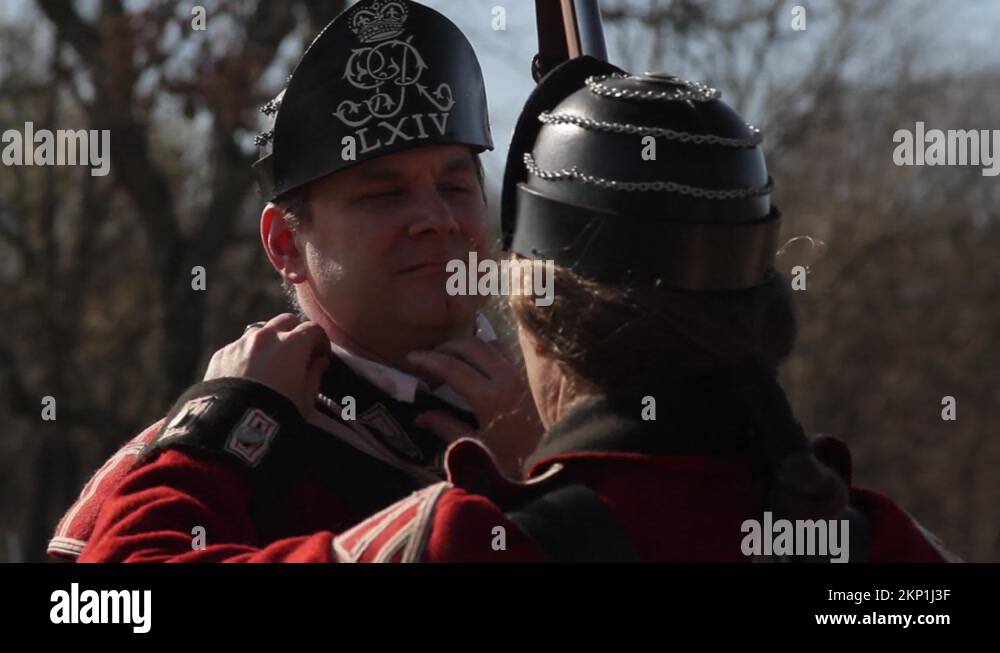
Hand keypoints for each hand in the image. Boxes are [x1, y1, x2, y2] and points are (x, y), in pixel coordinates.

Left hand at [203, 313, 329, 417]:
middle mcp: (266, 336)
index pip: (313, 329)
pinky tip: (248, 373)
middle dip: (296, 333)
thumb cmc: (278, 412)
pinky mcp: (222, 354)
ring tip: (271, 361)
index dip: (321, 341)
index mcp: (292, 344)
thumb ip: (315, 374)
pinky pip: (239, 347)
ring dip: (270, 340)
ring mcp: (241, 343)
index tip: (321, 355)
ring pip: (261, 330)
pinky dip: (248, 354)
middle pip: (286, 321)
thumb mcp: (306, 398)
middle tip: (298, 353)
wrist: (235, 425)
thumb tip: (319, 361)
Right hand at [407, 338, 543, 478]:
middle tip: (428, 357)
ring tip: (449, 357)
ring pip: (489, 345)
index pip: (452, 367)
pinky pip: (503, 353)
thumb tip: (420, 417)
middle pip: (470, 346)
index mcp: (490, 397)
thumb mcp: (477, 449)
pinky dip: (484, 351)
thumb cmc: (516, 464)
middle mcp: (507, 377)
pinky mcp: (532, 377)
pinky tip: (475, 363)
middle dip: (445, 347)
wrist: (560, 465)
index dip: (428, 360)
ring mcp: (522, 374)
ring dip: (465, 345)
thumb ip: (447, 428)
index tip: (410, 357)